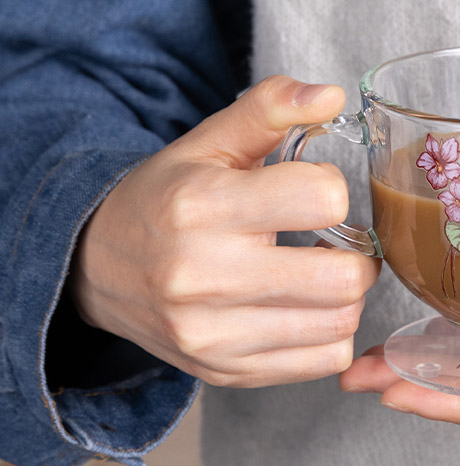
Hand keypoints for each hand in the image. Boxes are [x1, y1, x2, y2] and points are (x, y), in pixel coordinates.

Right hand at [70, 76, 379, 386]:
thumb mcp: (209, 143)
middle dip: (359, 256)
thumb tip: (331, 95)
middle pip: (343, 278)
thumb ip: (270, 109)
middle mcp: (204, 276)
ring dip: (346, 297)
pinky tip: (305, 309)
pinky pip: (322, 362)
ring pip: (338, 324)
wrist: (95, 269)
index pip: (322, 198)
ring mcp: (213, 334)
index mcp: (204, 206)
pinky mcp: (225, 371)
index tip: (316, 193)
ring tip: (321, 274)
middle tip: (340, 243)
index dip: (333, 189)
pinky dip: (329, 334)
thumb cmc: (166, 199)